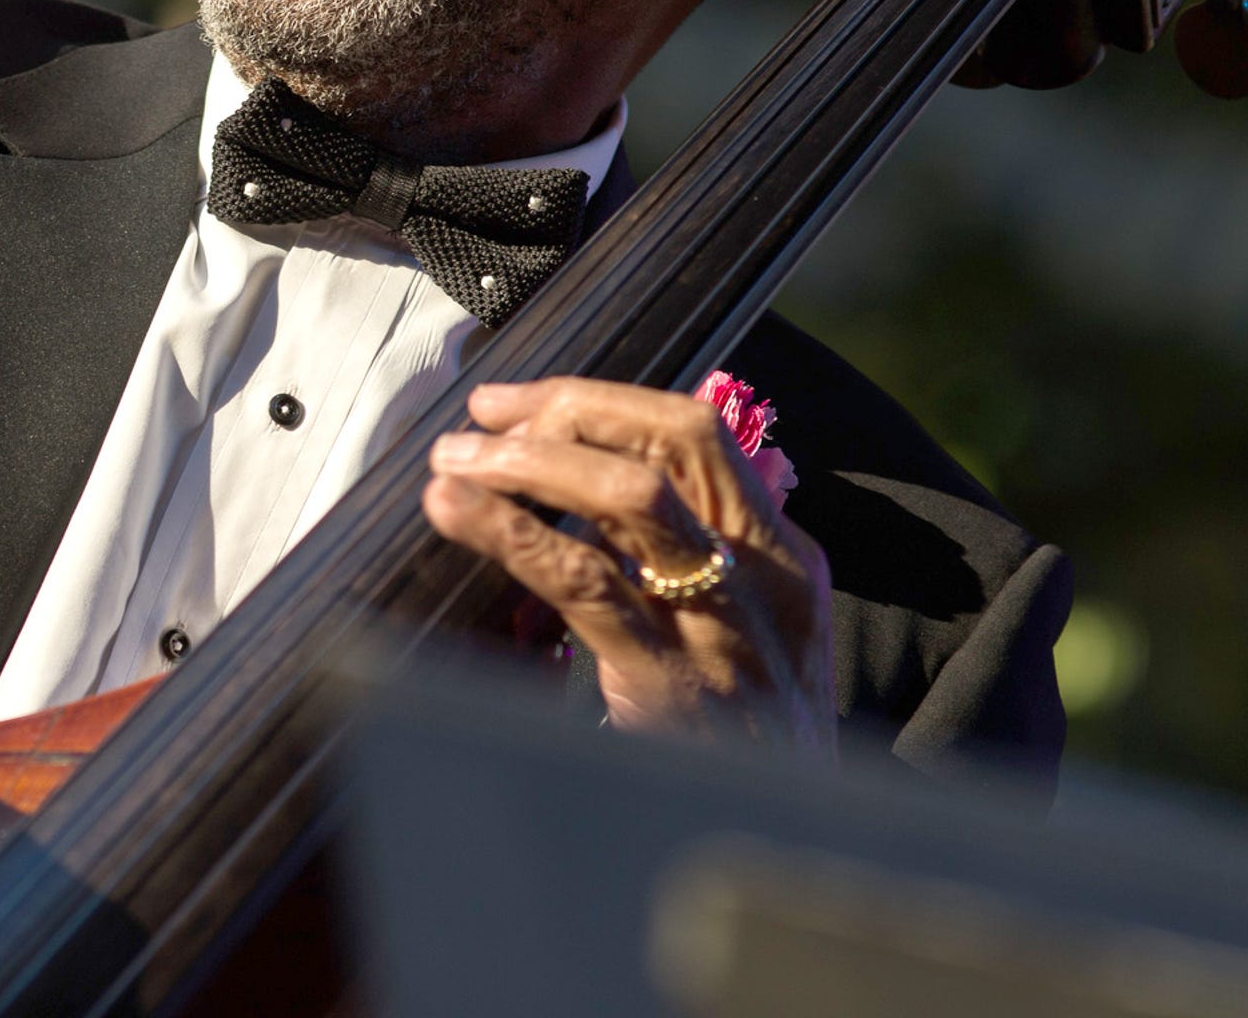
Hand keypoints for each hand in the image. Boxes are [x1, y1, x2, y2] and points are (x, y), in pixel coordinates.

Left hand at [420, 377, 834, 750]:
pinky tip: (455, 510)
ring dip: (529, 460)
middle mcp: (761, 570)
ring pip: (629, 494)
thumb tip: (585, 501)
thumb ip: (687, 568)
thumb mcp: (749, 637)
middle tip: (484, 415)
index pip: (696, 434)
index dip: (602, 402)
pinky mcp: (669, 677)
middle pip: (673, 439)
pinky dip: (510, 530)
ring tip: (454, 458)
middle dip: (571, 408)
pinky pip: (583, 580)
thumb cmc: (751, 744)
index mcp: (783, 553)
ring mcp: (719, 621)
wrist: (793, 845)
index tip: (521, 403)